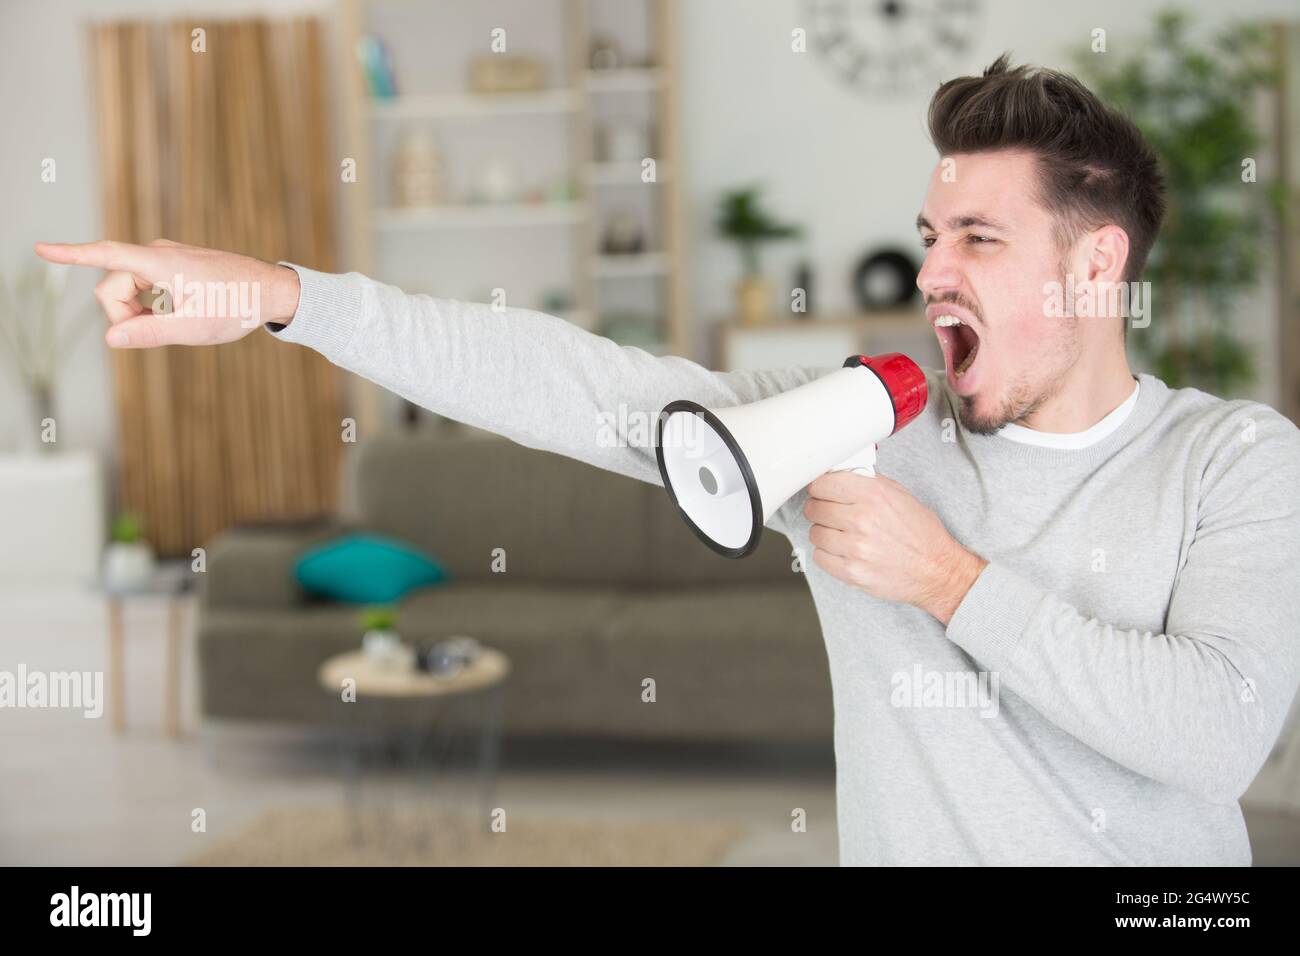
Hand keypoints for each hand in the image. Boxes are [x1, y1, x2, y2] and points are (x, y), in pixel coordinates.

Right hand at [34, 238, 299, 348]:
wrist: (271, 290)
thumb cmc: (236, 307)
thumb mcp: (192, 328)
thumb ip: (148, 334)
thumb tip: (111, 338)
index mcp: (160, 263)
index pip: (105, 256)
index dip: (71, 255)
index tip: (41, 248)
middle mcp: (159, 253)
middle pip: (114, 287)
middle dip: (124, 314)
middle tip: (158, 331)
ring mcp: (167, 257)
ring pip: (130, 289)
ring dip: (141, 311)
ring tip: (180, 320)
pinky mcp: (175, 265)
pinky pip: (148, 287)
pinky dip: (154, 304)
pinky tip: (183, 312)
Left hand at [803, 471, 986, 625]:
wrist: (937, 570)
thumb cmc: (921, 533)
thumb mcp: (899, 495)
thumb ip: (867, 483)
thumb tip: (838, 476)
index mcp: (873, 495)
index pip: (822, 484)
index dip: (820, 488)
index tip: (821, 492)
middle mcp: (862, 520)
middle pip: (814, 508)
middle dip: (821, 509)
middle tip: (831, 513)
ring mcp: (855, 548)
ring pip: (815, 533)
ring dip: (825, 532)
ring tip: (842, 534)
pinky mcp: (851, 572)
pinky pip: (819, 557)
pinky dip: (828, 554)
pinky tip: (843, 551)